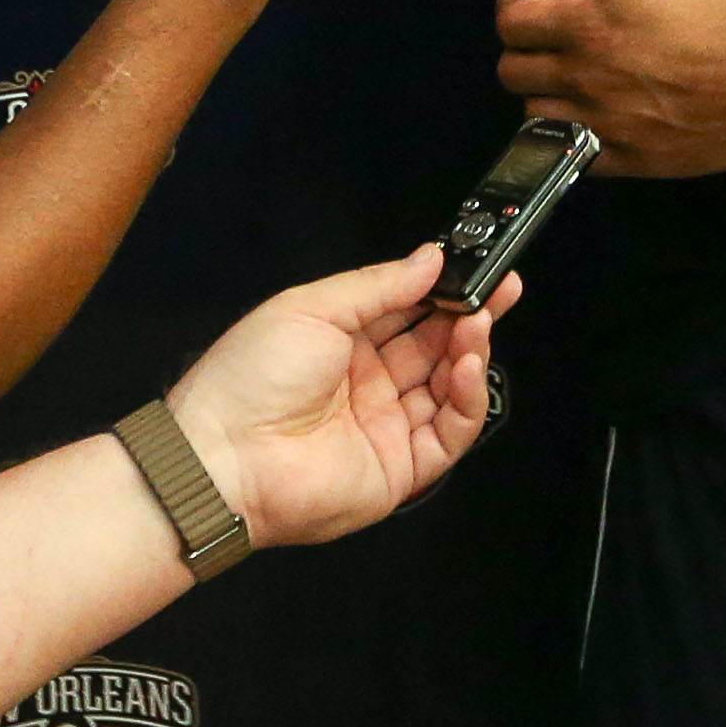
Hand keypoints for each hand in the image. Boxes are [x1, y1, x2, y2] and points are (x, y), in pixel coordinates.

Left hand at [163, 246, 507, 550]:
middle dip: (470, 314)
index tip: (477, 265)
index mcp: (341, 343)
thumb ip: (379, 285)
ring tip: (479, 322)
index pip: (407, 310)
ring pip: (450, 386)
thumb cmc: (251, 378)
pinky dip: (470, 398)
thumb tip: (431, 258)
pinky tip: (470, 364)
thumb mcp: (313, 309)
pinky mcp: (401, 468)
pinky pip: (451, 432)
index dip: (443, 288)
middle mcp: (368, 384)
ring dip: (471, 351)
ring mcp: (386, 426)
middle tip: (500, 289)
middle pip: (435, 345)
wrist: (225, 459)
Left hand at [497, 0, 725, 176]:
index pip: (511, 24)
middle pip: (513, 73)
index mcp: (585, 27)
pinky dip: (570, 136)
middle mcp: (584, 81)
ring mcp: (605, 126)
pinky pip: (573, 155)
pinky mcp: (630, 161)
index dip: (512, 7)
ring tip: (569, 78)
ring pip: (535, 117)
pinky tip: (593, 116)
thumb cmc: (720, 5)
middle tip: (549, 38)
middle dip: (521, 50)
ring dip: (542, 94)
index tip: (530, 0)